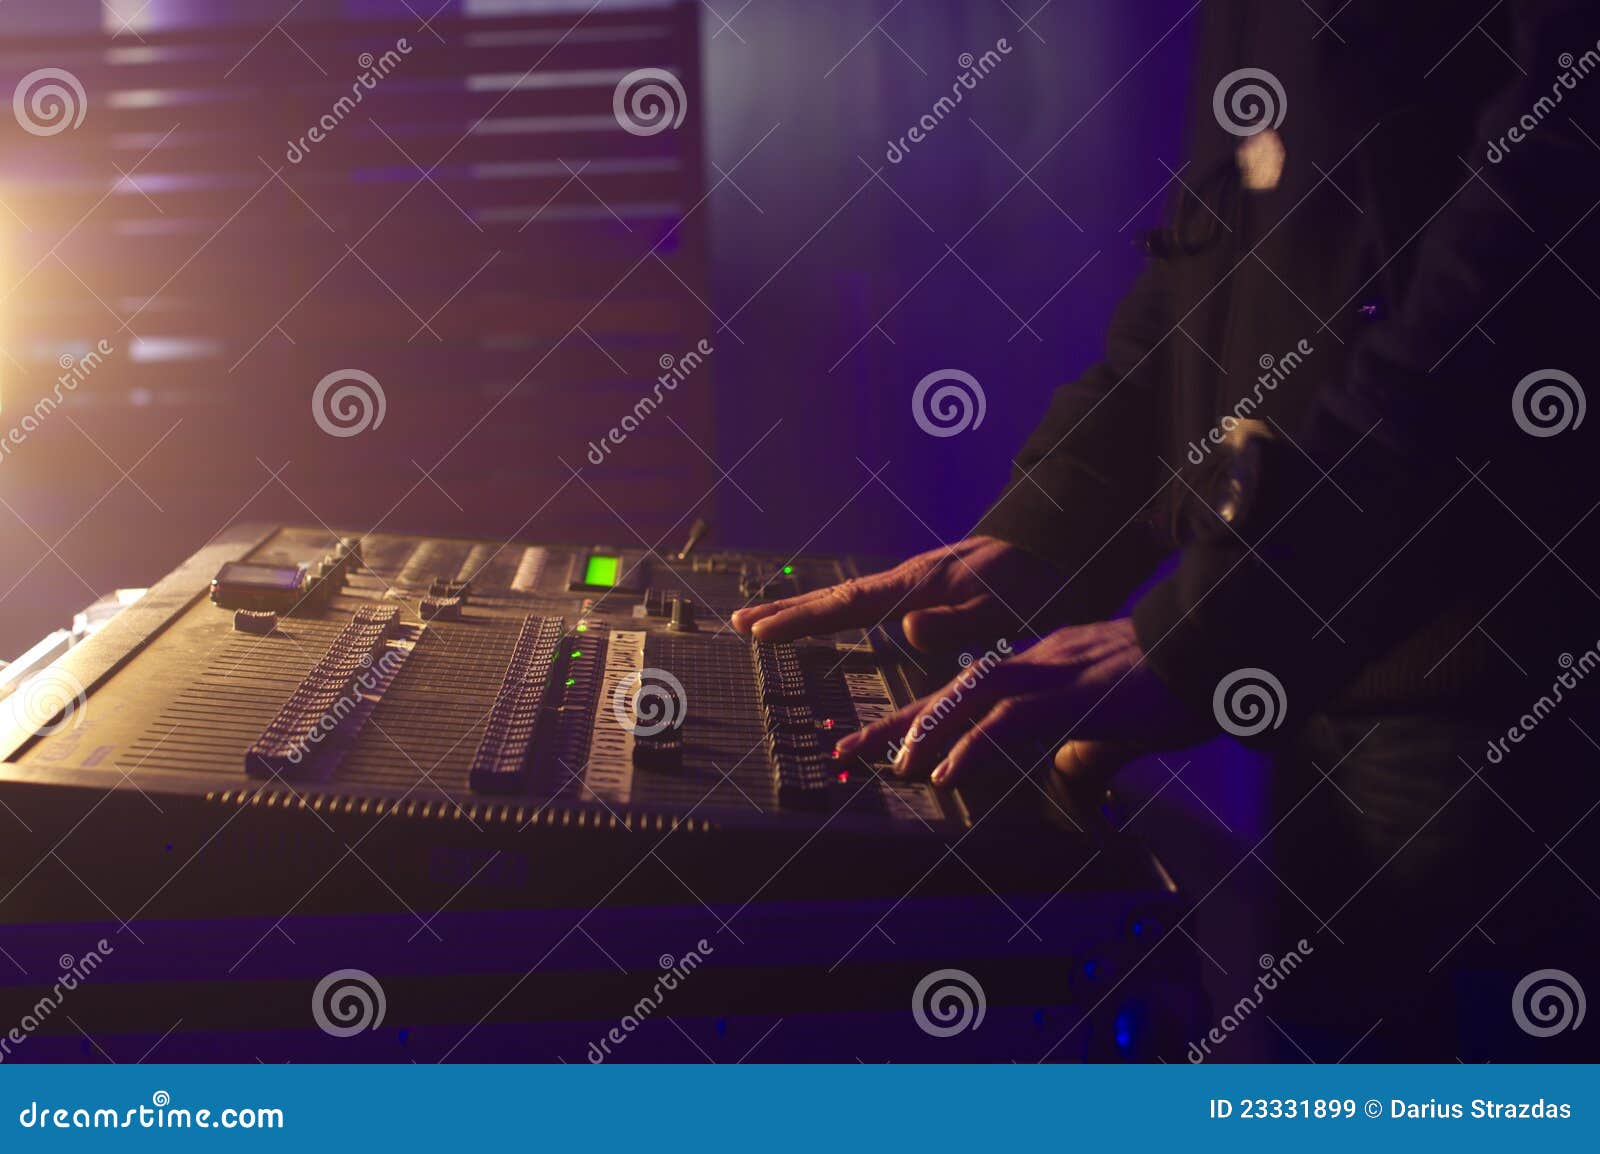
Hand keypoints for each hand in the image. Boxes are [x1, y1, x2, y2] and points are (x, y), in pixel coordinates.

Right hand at [730, 536, 1063, 649]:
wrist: (1050, 548)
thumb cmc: (1030, 585)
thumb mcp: (1000, 612)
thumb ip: (956, 622)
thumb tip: (906, 629)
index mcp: (915, 587)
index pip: (846, 605)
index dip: (800, 619)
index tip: (758, 631)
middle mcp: (905, 580)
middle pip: (834, 596)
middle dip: (786, 611)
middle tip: (739, 622)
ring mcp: (912, 582)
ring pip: (847, 597)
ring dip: (805, 609)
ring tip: (767, 621)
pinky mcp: (924, 587)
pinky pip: (866, 600)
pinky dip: (836, 608)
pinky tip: (830, 616)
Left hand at [834, 617, 1196, 785]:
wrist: (1218, 648)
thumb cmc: (1177, 683)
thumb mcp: (1120, 723)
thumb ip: (1087, 745)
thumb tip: (1069, 771)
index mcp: (1043, 668)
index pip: (968, 692)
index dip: (922, 718)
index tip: (882, 743)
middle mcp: (1038, 664)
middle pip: (952, 691)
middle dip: (897, 723)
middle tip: (848, 750)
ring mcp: (1055, 674)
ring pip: (971, 698)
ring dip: (927, 732)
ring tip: (894, 766)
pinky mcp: (1076, 694)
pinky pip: (1012, 721)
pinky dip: (974, 746)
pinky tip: (947, 773)